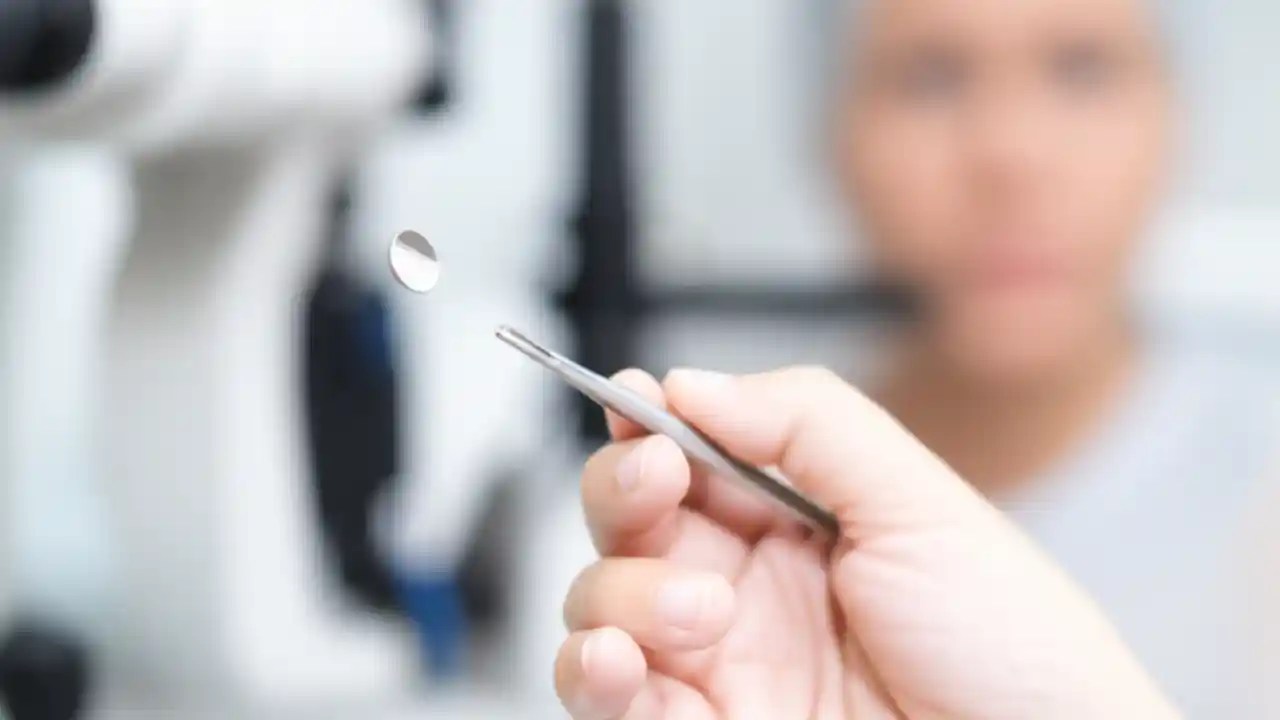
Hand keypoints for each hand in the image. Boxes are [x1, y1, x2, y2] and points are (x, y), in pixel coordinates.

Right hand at [554, 367, 1176, 718]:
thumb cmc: (1014, 646)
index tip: (633, 402)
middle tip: (657, 482)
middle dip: (622, 489)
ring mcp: (717, 663)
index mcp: (793, 519)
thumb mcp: (924, 504)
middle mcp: (743, 585)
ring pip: (600, 606)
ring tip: (696, 611)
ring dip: (617, 592)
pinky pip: (609, 700)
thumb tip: (690, 382)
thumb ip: (808, 421)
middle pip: (626, 521)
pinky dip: (591, 674)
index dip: (646, 422)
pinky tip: (618, 661)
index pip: (689, 455)